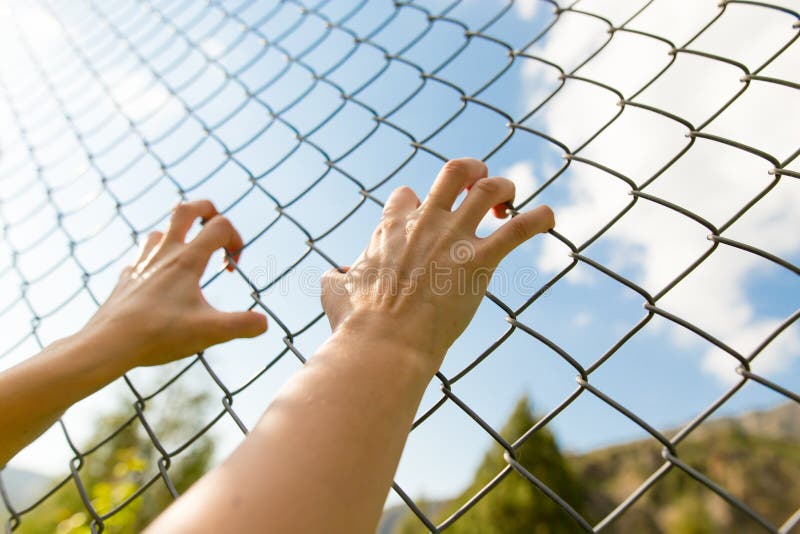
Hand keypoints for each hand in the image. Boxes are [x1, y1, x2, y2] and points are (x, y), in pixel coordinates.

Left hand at [84, 200, 266, 367]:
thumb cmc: (159, 335)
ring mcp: (142, 264)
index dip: (235, 240)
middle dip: (207, 210)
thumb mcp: (210, 333)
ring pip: (160, 232)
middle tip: (216, 228)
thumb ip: (243, 325)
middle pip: (185, 209)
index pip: (219, 226)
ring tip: (189, 259)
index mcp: (187, 261)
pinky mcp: (126, 279)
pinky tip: (159, 281)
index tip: (232, 268)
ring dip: (179, 237)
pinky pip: (141, 257)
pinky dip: (155, 261)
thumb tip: (265, 323)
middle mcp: (164, 255)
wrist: (107, 344)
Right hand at [320, 158, 553, 370]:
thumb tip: (337, 273)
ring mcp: (453, 238)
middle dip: (472, 172)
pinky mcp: (479, 260)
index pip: (407, 195)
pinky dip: (540, 218)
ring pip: (489, 188)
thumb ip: (335, 277)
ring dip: (505, 189)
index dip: (417, 202)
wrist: (383, 343)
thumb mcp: (334, 293)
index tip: (423, 219)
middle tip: (478, 190)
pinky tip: (549, 218)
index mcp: (391, 229)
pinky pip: (519, 228)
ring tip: (507, 204)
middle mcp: (425, 223)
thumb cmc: (357, 324)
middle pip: (455, 171)